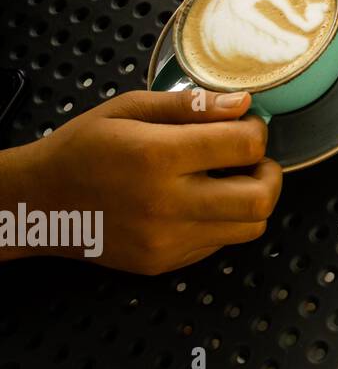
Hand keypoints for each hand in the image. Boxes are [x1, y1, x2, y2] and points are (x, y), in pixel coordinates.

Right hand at [5, 90, 281, 274]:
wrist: (37, 203)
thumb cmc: (83, 148)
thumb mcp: (129, 108)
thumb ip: (192, 105)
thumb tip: (244, 105)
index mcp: (158, 156)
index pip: (246, 146)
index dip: (257, 132)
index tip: (245, 127)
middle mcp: (167, 203)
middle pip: (261, 198)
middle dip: (269, 174)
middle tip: (252, 162)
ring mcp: (166, 240)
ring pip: (251, 228)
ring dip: (252, 202)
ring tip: (229, 182)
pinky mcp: (164, 263)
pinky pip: (220, 244)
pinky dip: (224, 223)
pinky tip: (199, 204)